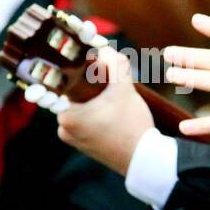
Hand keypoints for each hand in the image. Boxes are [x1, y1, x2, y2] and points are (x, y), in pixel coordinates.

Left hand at [54, 45, 155, 175]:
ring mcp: (74, 140)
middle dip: (92, 86)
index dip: (81, 71)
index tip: (93, 65)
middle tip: (109, 81)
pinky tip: (114, 112)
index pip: (66, 82)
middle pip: (75, 95)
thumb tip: (106, 49)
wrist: (145, 160)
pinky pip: (87, 122)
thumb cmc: (131, 126)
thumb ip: (115, 64)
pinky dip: (98, 114)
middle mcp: (64, 129)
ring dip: (96, 100)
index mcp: (66, 116)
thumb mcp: (124, 90)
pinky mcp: (85, 146)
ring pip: (82, 108)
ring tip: (114, 98)